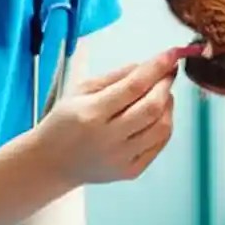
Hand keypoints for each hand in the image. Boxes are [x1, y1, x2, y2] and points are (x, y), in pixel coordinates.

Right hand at [34, 47, 189, 186]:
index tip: (172, 54)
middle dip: (165, 84)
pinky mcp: (131, 171)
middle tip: (168, 71)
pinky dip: (165, 124)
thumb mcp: (80, 90)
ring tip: (161, 93)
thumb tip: (147, 65)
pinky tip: (158, 114)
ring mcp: (121, 158)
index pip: (134, 86)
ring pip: (162, 127)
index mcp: (91, 114)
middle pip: (152, 108)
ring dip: (168, 104)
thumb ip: (115, 76)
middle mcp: (108, 139)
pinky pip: (159, 144)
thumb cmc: (64, 122)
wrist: (52, 163)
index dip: (157, 68)